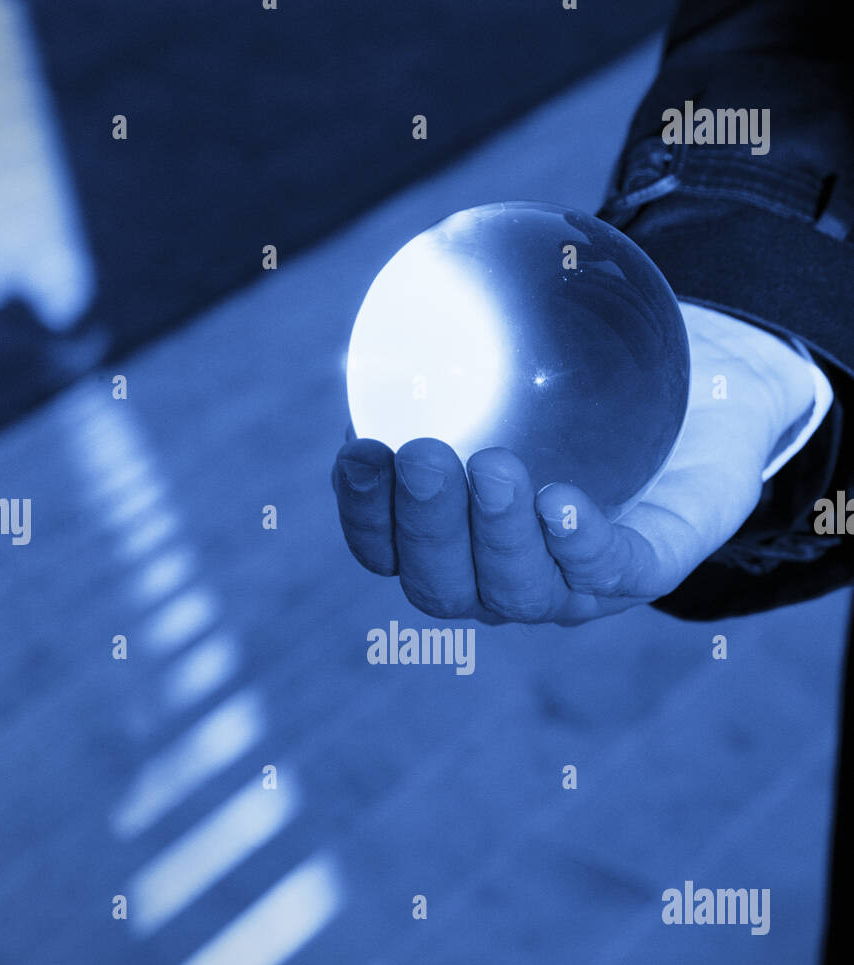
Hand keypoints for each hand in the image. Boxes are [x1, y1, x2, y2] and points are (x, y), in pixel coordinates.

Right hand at [332, 303, 816, 624]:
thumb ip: (461, 337)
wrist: (705, 393)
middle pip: (443, 585)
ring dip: (497, 535)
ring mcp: (575, 587)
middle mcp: (504, 577)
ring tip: (493, 466)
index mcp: (455, 540)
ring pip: (518, 592)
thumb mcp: (520, 347)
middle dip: (427, 528)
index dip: (365, 513)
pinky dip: (580, 542)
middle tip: (422, 456)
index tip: (360, 449)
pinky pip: (610, 569)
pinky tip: (561, 500)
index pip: (388, 548)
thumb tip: (413, 272)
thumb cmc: (590, 373)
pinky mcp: (648, 570)